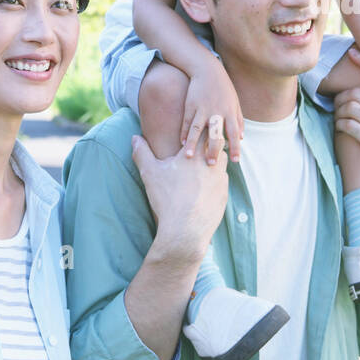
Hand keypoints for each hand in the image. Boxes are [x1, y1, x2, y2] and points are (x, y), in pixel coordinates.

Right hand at [131, 128, 227, 265]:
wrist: (185, 230)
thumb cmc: (168, 198)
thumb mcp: (150, 173)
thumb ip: (142, 152)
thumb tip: (135, 138)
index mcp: (195, 154)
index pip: (203, 131)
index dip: (199, 129)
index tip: (193, 131)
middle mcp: (212, 164)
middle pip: (218, 144)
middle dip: (210, 144)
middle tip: (199, 147)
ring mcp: (221, 180)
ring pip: (223, 162)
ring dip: (214, 161)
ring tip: (202, 167)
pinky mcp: (224, 195)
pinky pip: (223, 181)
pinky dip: (216, 180)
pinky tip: (205, 187)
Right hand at [180, 56, 243, 163]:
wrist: (207, 70)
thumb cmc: (224, 88)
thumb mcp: (235, 102)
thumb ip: (238, 120)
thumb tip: (241, 138)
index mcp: (229, 112)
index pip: (233, 133)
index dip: (235, 147)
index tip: (235, 161)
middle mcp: (216, 112)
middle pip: (215, 133)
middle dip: (213, 149)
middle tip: (211, 164)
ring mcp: (202, 108)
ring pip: (196, 129)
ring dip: (192, 144)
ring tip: (188, 157)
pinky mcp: (190, 105)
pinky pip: (186, 121)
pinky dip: (183, 133)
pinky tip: (181, 143)